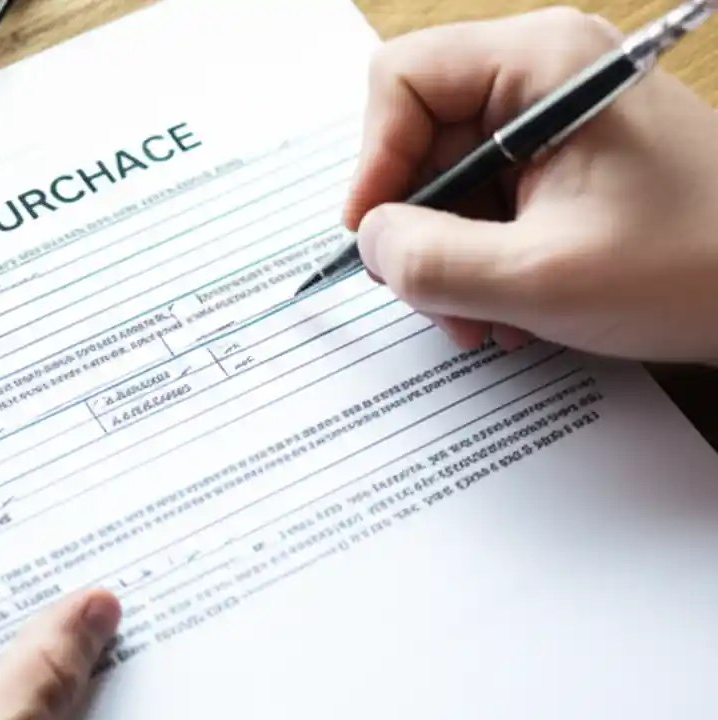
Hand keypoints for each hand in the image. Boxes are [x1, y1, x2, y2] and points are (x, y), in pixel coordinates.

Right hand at [343, 6, 717, 363]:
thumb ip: (430, 261)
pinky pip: (486, 201)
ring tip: (479, 319)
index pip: (403, 81)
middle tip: (430, 297)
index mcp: (543, 65)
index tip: (375, 234)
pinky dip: (480, 259)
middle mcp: (544, 76)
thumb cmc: (691, 268)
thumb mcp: (539, 278)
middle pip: (420, 137)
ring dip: (447, 257)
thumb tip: (371, 241)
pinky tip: (507, 309)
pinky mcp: (566, 161)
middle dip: (416, 226)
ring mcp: (556, 119)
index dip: (374, 160)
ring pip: (448, 179)